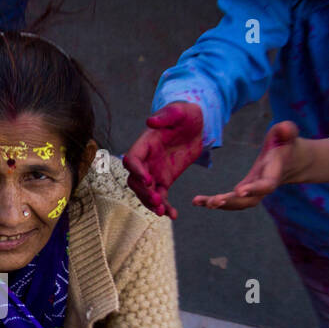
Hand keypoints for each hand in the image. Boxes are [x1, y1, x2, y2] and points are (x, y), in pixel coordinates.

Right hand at [122, 101, 204, 219]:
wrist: (196, 125)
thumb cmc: (185, 115)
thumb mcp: (179, 112)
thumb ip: (166, 116)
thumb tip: (150, 121)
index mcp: (145, 144)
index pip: (132, 160)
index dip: (137, 171)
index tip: (148, 180)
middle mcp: (145, 160)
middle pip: (135, 181)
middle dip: (143, 192)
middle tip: (157, 200)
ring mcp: (153, 172)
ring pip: (145, 193)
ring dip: (151, 204)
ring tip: (163, 212)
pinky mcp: (164, 180)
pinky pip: (161, 196)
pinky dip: (165, 207)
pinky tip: (173, 215)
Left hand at [192, 119, 305, 210]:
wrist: (291, 161)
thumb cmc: (285, 143)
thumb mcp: (287, 133)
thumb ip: (287, 130)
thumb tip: (283, 128)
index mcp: (273, 172)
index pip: (266, 185)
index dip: (255, 189)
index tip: (239, 191)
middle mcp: (262, 186)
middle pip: (249, 201)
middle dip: (232, 202)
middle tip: (214, 202)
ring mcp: (253, 191)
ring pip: (237, 204)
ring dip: (218, 204)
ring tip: (199, 201)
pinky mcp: (243, 191)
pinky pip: (229, 201)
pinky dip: (213, 202)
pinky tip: (197, 201)